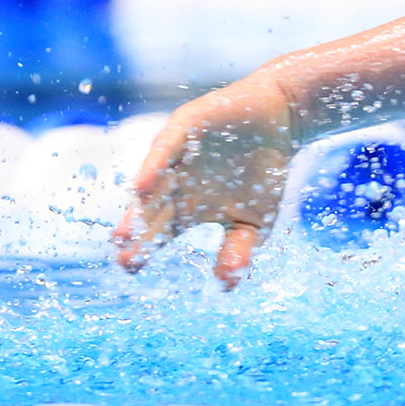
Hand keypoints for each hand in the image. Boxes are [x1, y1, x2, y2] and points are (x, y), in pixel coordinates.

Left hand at [113, 74, 297, 287]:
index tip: (133, 268)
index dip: (145, 249)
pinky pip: (165, 150)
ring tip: (124, 233)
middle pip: (149, 212)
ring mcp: (176, 157)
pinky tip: (145, 187)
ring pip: (151, 184)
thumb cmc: (264, 173)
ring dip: (139, 207)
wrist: (281, 121)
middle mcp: (173, 185)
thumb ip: (238, 250)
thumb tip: (226, 285)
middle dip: (136, 235)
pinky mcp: (184, 129)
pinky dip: (154, 167)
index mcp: (186, 210)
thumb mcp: (255, 220)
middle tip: (123, 259)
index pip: (158, 233)